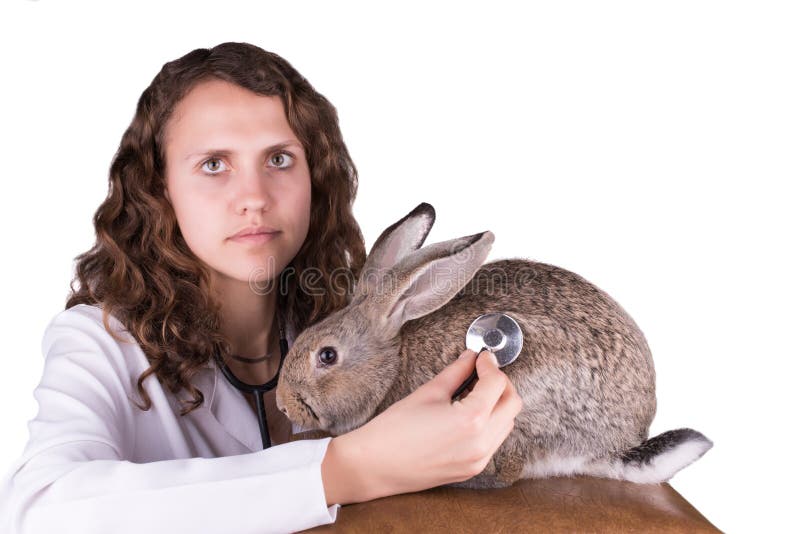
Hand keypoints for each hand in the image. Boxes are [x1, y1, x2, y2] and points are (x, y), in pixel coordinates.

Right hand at [321, 348, 522, 504]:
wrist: (373, 466)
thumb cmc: (393, 430)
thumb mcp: (428, 393)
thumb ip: (456, 373)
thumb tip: (471, 358)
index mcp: (471, 420)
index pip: (497, 383)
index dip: (491, 364)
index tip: (481, 356)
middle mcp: (481, 443)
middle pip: (512, 404)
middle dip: (501, 383)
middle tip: (482, 370)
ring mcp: (478, 460)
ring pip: (507, 424)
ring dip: (498, 403)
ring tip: (474, 391)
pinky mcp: (471, 469)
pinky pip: (494, 441)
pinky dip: (490, 423)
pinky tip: (470, 413)